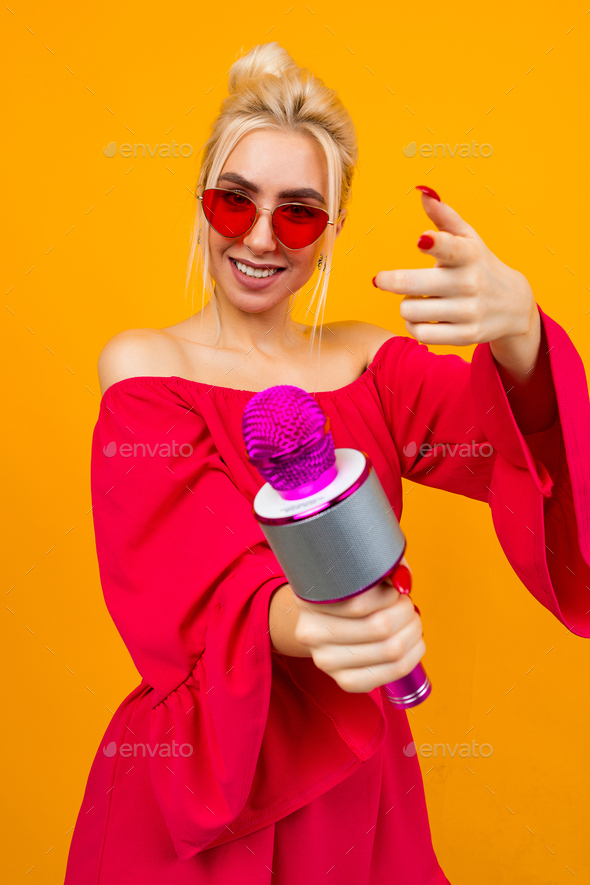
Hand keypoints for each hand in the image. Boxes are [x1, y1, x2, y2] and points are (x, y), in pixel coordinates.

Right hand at [293, 557, 424, 692]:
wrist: (323, 622)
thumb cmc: (346, 590)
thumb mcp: (353, 570)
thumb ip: (379, 565)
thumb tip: (403, 580)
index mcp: (309, 600)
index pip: (359, 603)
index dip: (390, 595)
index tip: (394, 589)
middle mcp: (311, 633)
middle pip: (380, 627)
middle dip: (406, 612)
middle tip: (406, 604)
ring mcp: (326, 661)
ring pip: (391, 650)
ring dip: (413, 632)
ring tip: (411, 620)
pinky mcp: (344, 681)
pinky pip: (393, 672)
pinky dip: (413, 655)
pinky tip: (412, 642)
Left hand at [373, 186, 539, 352]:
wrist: (513, 306)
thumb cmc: (480, 265)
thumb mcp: (468, 238)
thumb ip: (444, 217)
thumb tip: (423, 191)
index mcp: (468, 255)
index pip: (450, 248)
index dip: (434, 243)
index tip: (421, 241)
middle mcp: (469, 283)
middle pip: (412, 285)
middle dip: (390, 281)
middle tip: (381, 279)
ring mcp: (467, 312)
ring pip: (410, 310)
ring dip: (406, 305)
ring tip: (415, 299)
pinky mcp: (464, 336)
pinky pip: (420, 333)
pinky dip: (413, 325)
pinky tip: (420, 317)